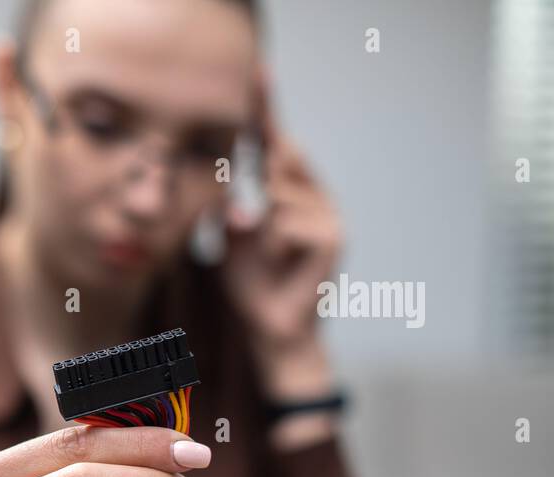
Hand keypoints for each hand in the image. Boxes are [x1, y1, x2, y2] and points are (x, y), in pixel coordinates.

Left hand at [221, 70, 343, 369]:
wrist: (271, 327)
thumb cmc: (252, 282)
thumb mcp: (231, 235)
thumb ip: (229, 200)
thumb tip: (219, 171)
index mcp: (290, 191)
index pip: (276, 143)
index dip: (266, 108)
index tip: (258, 72)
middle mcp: (315, 195)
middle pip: (279, 158)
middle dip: (258, 180)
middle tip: (246, 222)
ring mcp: (329, 213)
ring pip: (276, 196)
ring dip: (258, 230)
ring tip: (267, 257)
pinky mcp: (334, 236)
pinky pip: (284, 224)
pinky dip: (270, 245)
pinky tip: (281, 265)